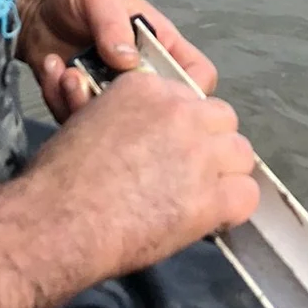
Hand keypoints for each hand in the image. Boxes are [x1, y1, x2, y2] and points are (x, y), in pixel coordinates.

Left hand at [13, 0, 216, 121]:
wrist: (33, 7)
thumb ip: (114, 23)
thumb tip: (128, 62)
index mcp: (161, 46)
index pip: (197, 75)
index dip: (191, 92)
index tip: (162, 96)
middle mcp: (143, 76)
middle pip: (159, 113)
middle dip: (128, 109)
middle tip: (95, 85)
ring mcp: (112, 95)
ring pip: (116, 125)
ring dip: (86, 104)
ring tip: (68, 74)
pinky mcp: (82, 106)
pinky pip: (78, 120)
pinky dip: (61, 100)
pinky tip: (53, 68)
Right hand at [21, 70, 258, 285]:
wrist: (60, 220)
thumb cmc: (60, 177)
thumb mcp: (90, 121)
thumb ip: (128, 118)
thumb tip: (142, 137)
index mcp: (148, 88)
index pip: (189, 98)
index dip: (184, 126)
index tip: (171, 147)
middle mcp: (181, 111)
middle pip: (223, 120)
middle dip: (211, 144)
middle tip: (189, 172)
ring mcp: (200, 152)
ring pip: (241, 153)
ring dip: (226, 173)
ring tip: (203, 195)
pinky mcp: (212, 195)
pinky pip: (247, 195)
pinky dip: (233, 208)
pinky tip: (213, 218)